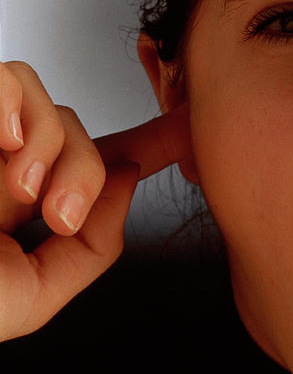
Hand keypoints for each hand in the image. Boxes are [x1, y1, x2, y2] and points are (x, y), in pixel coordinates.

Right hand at [0, 61, 188, 340]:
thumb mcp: (32, 295)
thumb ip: (92, 247)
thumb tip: (128, 184)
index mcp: (24, 207)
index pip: (98, 164)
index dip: (152, 142)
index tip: (192, 126)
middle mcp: (1, 165)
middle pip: (80, 136)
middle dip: (88, 170)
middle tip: (56, 213)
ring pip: (50, 105)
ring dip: (52, 148)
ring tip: (19, 191)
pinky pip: (8, 78)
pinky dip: (15, 104)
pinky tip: (2, 141)